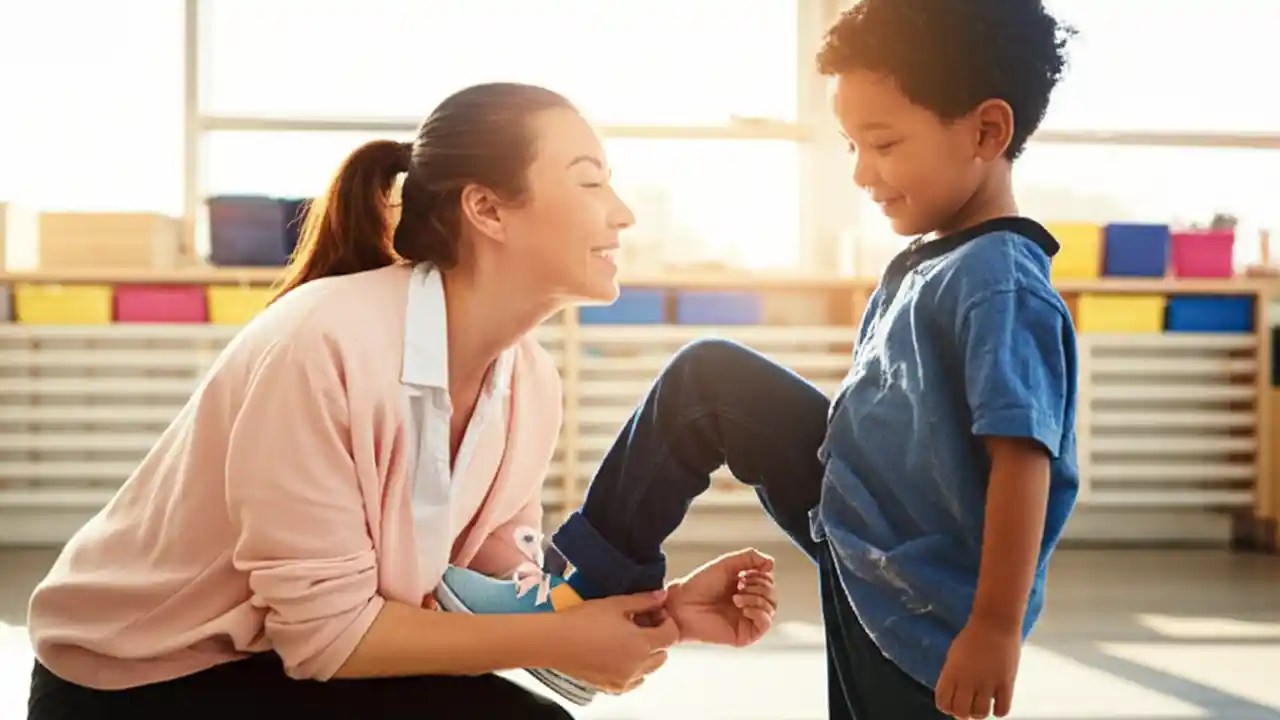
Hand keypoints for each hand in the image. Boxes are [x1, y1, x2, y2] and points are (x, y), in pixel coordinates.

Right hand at [549, 590, 679, 693]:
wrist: (555, 642)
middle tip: (643, 624)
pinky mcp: (612, 687)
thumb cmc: (582, 621)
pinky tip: (620, 655)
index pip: (671, 635)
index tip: (656, 613)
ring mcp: (624, 679)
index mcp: (641, 644)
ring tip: (630, 639)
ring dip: (647, 655)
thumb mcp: (615, 604)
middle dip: (659, 638)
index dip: (667, 621)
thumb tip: (661, 597)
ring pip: (649, 669)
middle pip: (663, 654)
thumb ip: (642, 601)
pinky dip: (634, 670)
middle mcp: (637, 665)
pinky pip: (634, 681)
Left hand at [664, 548, 777, 646]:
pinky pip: (764, 625)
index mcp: (745, 587)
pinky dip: (758, 612)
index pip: (768, 581)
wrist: (682, 604)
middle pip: (772, 594)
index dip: (761, 575)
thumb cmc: (699, 585)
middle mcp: (748, 604)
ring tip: (737, 596)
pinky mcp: (744, 634)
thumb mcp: (727, 564)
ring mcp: (747, 620)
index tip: (744, 573)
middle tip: (740, 584)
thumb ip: (750, 557)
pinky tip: (743, 607)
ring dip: (757, 598)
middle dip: (760, 586)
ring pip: (771, 608)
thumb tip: (772, 563)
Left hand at [935, 617, 1021, 717]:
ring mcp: (988, 683)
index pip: (943, 702)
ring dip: (979, 713)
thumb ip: (952, 674)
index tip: (951, 704)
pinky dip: (998, 711)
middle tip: (967, 707)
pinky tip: (996, 703)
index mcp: (951, 672)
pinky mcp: (1006, 683)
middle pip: (961, 712)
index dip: (946, 707)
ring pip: (981, 713)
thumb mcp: (954, 655)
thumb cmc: (972, 636)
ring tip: (981, 705)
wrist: (995, 623)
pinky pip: (1002, 709)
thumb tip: (954, 693)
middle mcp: (967, 681)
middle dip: (962, 713)